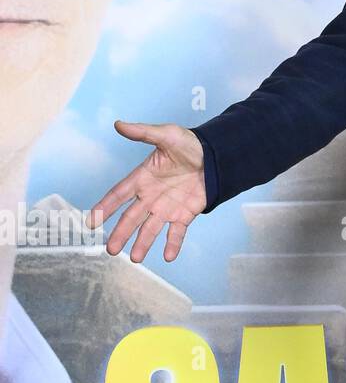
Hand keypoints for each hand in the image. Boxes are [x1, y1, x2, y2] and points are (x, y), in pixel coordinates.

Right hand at [86, 121, 207, 262]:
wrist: (218, 155)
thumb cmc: (190, 144)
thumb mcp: (167, 135)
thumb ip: (143, 132)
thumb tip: (119, 124)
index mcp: (143, 178)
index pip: (119, 194)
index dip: (105, 207)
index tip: (92, 222)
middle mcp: (151, 196)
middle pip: (132, 218)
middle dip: (121, 233)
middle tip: (111, 250)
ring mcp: (167, 207)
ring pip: (151, 228)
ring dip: (143, 243)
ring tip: (136, 258)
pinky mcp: (185, 214)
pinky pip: (177, 232)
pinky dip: (173, 244)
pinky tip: (169, 256)